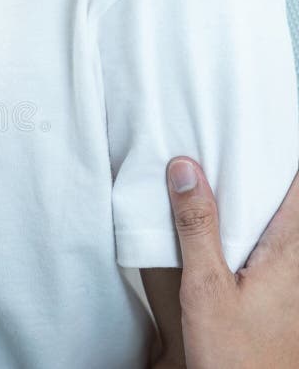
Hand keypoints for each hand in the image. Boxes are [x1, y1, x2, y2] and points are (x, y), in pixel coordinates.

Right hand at [165, 157, 298, 368]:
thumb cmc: (235, 353)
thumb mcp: (205, 286)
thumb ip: (197, 227)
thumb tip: (185, 169)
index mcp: (289, 251)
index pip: (297, 187)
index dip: (283, 153)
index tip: (259, 126)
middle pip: (289, 201)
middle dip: (264, 169)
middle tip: (229, 143)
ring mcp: (293, 280)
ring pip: (281, 222)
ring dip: (256, 197)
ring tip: (220, 175)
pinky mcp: (281, 294)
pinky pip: (271, 245)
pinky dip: (250, 224)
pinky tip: (222, 224)